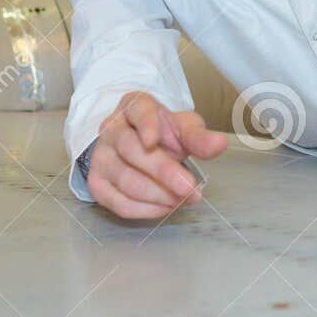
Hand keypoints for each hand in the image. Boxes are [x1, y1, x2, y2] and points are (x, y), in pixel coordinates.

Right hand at [87, 90, 227, 219]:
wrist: (141, 146)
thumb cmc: (164, 134)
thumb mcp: (184, 128)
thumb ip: (199, 137)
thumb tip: (219, 144)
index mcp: (134, 106)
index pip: (138, 111)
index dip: (145, 125)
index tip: (153, 140)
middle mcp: (111, 129)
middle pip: (131, 150)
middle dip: (164, 172)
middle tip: (190, 188)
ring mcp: (100, 157)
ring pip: (126, 180)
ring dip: (159, 195)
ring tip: (184, 199)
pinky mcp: (97, 183)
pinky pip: (118, 203)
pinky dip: (145, 210)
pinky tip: (166, 207)